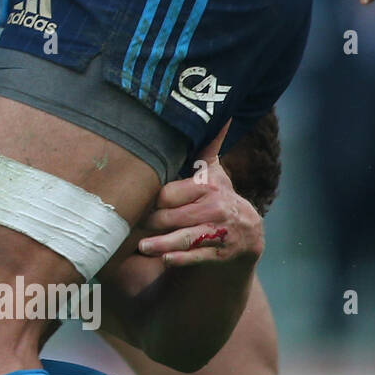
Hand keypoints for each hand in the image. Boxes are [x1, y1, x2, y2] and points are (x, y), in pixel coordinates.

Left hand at [136, 121, 262, 266]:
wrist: (247, 234)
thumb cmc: (218, 199)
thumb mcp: (214, 174)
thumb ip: (208, 148)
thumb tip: (219, 115)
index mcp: (209, 186)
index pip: (170, 193)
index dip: (150, 200)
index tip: (130, 199)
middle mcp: (218, 207)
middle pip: (173, 216)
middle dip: (150, 223)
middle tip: (126, 226)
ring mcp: (222, 232)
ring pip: (186, 237)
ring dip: (163, 243)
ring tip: (142, 246)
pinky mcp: (223, 253)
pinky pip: (198, 256)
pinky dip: (182, 259)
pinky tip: (165, 259)